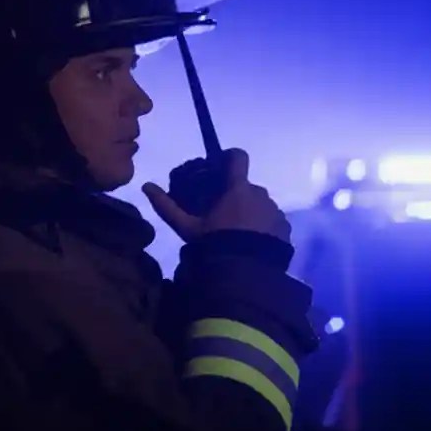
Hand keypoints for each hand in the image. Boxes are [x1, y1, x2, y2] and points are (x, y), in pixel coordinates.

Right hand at [142, 148, 290, 242]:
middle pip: (246, 186)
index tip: (220, 166)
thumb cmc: (214, 244)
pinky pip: (272, 220)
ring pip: (260, 204)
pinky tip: (251, 243)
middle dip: (236, 195)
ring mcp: (275, 211)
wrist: (246, 274)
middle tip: (222, 215)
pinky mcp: (284, 227)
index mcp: (237, 189)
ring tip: (237, 233)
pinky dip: (263, 226)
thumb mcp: (186, 227)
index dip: (229, 156)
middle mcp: (260, 194)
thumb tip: (146, 186)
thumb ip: (167, 206)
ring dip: (250, 212)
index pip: (238, 157)